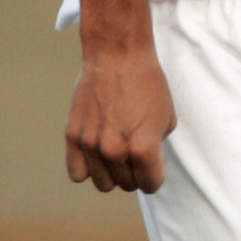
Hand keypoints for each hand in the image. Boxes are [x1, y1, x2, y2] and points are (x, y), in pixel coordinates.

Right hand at [65, 47, 175, 192]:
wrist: (118, 55)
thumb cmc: (147, 83)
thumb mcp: (167, 119)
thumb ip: (157, 148)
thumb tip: (146, 164)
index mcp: (143, 149)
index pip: (151, 185)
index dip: (155, 175)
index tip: (153, 163)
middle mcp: (115, 151)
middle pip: (127, 184)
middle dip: (135, 172)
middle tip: (135, 150)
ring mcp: (91, 145)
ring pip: (103, 183)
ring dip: (112, 173)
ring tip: (117, 153)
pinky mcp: (72, 136)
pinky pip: (77, 173)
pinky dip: (87, 168)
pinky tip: (95, 155)